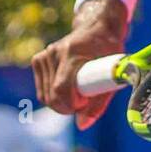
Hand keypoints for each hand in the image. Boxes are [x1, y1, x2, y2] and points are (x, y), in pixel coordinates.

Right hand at [31, 0, 127, 129]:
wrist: (97, 26)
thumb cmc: (108, 49)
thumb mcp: (112, 73)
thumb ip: (99, 102)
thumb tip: (82, 125)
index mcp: (72, 53)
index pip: (61, 88)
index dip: (72, 104)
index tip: (85, 103)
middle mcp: (54, 53)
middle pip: (51, 96)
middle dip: (68, 107)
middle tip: (85, 101)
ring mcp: (44, 55)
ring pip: (44, 96)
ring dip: (61, 103)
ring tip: (79, 94)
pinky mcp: (38, 60)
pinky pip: (42, 90)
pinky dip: (54, 96)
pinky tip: (68, 90)